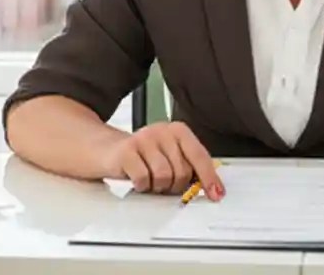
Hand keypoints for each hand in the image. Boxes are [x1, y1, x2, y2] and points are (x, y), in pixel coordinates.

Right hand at [101, 121, 223, 198]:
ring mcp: (144, 139)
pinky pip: (143, 179)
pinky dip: (141, 185)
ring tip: (150, 179)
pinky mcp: (126, 151)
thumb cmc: (143, 156)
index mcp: (178, 131)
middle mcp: (163, 131)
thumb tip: (210, 187)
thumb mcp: (170, 156)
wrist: (107, 150)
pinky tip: (138, 179)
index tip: (216, 194)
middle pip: (182, 171)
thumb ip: (189, 166)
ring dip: (157, 186)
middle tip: (165, 183)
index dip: (209, 178)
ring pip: (164, 177)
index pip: (200, 156)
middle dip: (175, 185)